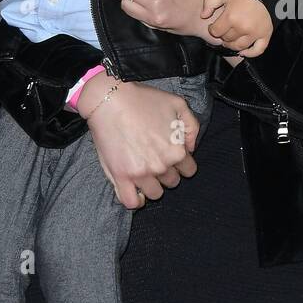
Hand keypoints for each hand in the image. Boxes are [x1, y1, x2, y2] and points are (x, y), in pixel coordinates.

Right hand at [76, 75, 199, 207]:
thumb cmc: (144, 100)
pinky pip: (131, 202)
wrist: (110, 100)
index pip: (189, 170)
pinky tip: (136, 191)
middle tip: (155, 159)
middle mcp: (161, 166)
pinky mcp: (121, 177)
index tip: (171, 156)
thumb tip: (191, 148)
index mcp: (177, 151)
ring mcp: (141, 174)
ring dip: (152, 185)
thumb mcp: (178, 104)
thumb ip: (192, 127)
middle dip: (167, 172)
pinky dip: (135, 201)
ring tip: (144, 172)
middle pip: (172, 182)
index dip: (181, 163)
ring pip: (155, 194)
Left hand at [200, 0, 271, 55]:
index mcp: (231, 17)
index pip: (215, 32)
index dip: (212, 29)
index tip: (214, 25)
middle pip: (226, 39)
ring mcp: (255, 33)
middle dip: (223, 35)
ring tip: (230, 38)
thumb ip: (209, 2)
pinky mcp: (266, 34)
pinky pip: (257, 50)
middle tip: (224, 29)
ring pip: (239, 46)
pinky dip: (250, 53)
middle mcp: (243, 28)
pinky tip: (243, 52)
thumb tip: (203, 16)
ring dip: (232, 44)